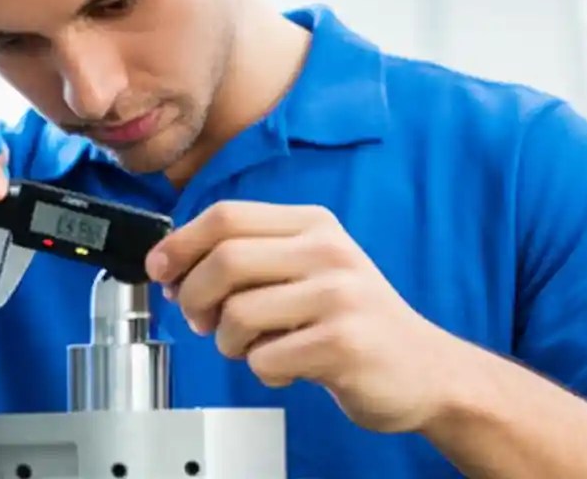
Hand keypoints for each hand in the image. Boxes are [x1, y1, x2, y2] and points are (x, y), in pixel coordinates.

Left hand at [145, 201, 462, 433]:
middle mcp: (327, 251)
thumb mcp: (310, 268)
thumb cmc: (354, 319)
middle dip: (195, 297)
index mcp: (314, 224)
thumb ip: (251, 259)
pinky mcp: (342, 343)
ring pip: (238, 313)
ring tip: (254, 347)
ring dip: (229, 342)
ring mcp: (338, 296)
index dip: (180, 243)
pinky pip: (265, 358)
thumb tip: (172, 266)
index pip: (227, 215)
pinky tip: (288, 367)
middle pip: (224, 259)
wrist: (425, 369)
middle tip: (201, 320)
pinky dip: (263, 370)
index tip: (160, 270)